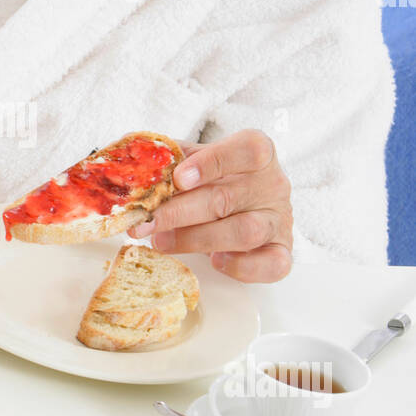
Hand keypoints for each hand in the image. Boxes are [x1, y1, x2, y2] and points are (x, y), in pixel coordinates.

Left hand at [127, 129, 293, 281]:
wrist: (251, 204)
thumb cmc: (219, 179)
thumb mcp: (197, 160)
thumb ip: (171, 159)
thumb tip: (132, 165)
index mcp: (257, 151)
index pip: (246, 150)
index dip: (211, 163)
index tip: (178, 179)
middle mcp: (273, 184)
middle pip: (227, 198)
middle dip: (179, 212)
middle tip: (145, 223)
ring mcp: (279, 219)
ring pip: (244, 232)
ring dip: (196, 239)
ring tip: (162, 242)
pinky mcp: (282, 250)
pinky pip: (272, 264)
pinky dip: (241, 266)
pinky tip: (214, 261)